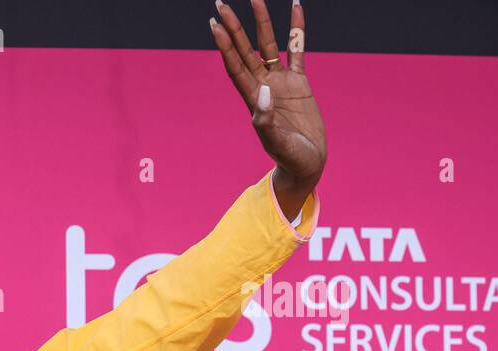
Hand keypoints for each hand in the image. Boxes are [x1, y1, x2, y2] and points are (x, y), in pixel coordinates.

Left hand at [210, 0, 326, 219]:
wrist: (307, 163)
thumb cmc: (289, 158)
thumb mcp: (276, 142)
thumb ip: (265, 120)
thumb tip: (262, 91)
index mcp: (252, 99)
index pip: (234, 65)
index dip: (224, 44)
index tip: (214, 24)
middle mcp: (262, 86)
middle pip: (244, 49)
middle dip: (233, 27)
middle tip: (221, 3)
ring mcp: (280, 82)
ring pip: (268, 45)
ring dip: (261, 23)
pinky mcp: (300, 82)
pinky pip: (298, 49)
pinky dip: (297, 30)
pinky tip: (296, 7)